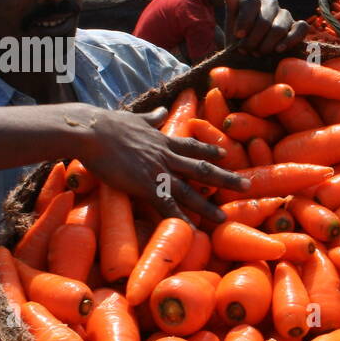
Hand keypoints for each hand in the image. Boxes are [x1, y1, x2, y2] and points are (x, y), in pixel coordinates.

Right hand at [78, 105, 248, 223]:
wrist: (92, 131)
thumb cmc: (107, 123)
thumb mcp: (135, 116)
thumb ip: (151, 116)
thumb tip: (162, 108)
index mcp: (163, 140)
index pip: (192, 145)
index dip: (209, 150)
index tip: (225, 153)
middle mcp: (167, 156)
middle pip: (203, 169)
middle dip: (226, 178)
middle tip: (247, 185)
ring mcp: (159, 171)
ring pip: (190, 191)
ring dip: (208, 206)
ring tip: (224, 218)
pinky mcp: (147, 185)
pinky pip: (168, 206)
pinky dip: (181, 219)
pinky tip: (192, 232)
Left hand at [221, 0, 307, 56]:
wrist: (253, 59)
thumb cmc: (241, 42)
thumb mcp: (231, 27)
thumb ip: (231, 8)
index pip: (251, 0)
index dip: (244, 19)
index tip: (239, 36)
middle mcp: (270, 3)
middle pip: (264, 20)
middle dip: (254, 39)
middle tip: (248, 51)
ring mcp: (285, 14)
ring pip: (279, 28)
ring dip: (268, 45)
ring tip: (260, 54)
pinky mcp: (298, 26)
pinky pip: (300, 28)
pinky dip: (290, 40)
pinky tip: (279, 50)